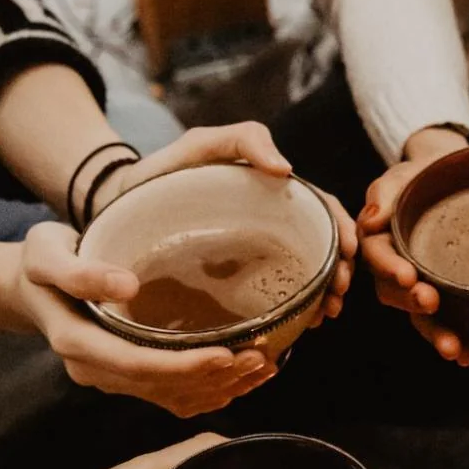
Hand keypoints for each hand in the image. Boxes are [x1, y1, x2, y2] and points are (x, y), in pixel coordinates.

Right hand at [11, 123, 312, 416]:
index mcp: (76, 344)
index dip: (183, 366)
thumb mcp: (47, 254)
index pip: (136, 366)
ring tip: (263, 369)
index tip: (226, 355)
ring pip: (171, 397)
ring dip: (219, 389)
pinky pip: (171, 395)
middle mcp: (95, 371)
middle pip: (161, 387)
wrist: (31, 284)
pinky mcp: (128, 378)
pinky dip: (209, 391)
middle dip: (213, 378)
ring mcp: (112, 379)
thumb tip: (126, 286)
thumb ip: (80, 272)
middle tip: (261, 359)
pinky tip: (242, 377)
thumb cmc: (41, 261)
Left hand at [99, 127, 357, 325]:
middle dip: (340, 275)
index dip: (343, 231)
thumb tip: (286, 171)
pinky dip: (292, 313)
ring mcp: (253, 258)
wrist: (119, 209)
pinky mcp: (233, 285)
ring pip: (303, 279)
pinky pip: (271, 300)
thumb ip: (243, 139)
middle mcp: (269, 228)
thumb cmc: (162, 172)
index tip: (349, 254)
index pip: (321, 210)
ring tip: (321, 318)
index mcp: (270, 197)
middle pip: (321, 250)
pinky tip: (296, 328)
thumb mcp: (201, 144)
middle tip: (337, 299)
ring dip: (322, 298)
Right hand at [357, 128, 468, 365]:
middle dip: (413, 304)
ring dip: (436, 333)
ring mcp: (420, 287)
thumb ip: (385, 191)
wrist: (458, 180)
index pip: (377, 256)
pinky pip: (449, 322)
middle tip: (431, 305)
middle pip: (396, 293)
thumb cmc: (426, 174)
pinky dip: (460, 339)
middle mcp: (395, 269)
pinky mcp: (447, 297)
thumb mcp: (404, 174)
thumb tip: (371, 219)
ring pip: (421, 316)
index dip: (388, 268)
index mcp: (380, 241)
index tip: (406, 276)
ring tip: (455, 350)